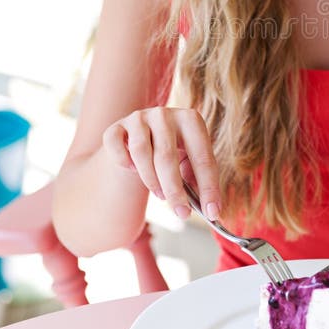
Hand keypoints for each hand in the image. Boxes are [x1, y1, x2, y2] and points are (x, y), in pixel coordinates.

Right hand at [102, 107, 220, 220]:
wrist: (143, 137)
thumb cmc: (174, 152)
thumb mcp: (190, 161)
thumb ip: (199, 179)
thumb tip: (210, 208)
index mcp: (191, 119)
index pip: (202, 156)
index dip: (208, 187)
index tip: (212, 212)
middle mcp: (164, 114)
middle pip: (167, 157)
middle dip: (175, 191)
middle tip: (182, 214)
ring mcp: (138, 118)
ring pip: (141, 153)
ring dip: (151, 180)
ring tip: (161, 195)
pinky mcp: (116, 127)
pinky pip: (116, 147)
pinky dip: (124, 162)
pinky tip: (133, 171)